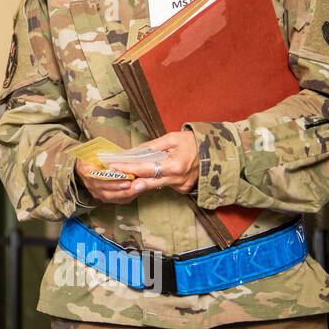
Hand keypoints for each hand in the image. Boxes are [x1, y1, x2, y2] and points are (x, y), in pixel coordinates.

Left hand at [73, 130, 199, 203]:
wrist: (216, 153)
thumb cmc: (194, 142)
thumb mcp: (173, 138)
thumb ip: (152, 146)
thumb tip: (134, 151)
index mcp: (175, 166)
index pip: (146, 169)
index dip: (128, 169)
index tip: (114, 167)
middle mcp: (178, 180)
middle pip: (147, 183)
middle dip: (129, 180)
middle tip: (112, 176)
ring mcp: (181, 187)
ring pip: (154, 185)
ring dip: (139, 180)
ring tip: (123, 175)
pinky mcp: (182, 189)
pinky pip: (163, 185)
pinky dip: (153, 180)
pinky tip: (143, 176)